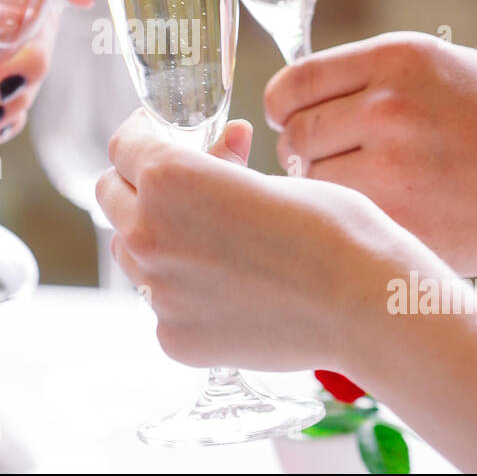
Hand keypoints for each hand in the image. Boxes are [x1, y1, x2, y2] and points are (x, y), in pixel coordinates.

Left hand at [94, 109, 450, 372]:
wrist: (366, 305)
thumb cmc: (332, 229)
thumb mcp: (272, 175)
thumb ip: (225, 163)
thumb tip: (221, 148)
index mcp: (169, 178)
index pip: (124, 147)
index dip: (143, 137)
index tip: (158, 138)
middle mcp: (148, 233)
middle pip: (110, 196)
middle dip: (139, 184)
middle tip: (180, 187)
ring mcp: (158, 292)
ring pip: (129, 251)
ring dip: (154, 237)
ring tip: (208, 239)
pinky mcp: (174, 338)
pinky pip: (160, 305)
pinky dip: (183, 293)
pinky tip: (229, 289)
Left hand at [264, 32, 476, 288]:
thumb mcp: (446, 67)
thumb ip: (374, 74)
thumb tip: (305, 90)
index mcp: (398, 60)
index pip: (294, 82)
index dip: (283, 105)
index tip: (289, 118)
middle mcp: (388, 106)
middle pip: (294, 134)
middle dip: (303, 149)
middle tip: (329, 160)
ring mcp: (391, 167)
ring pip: (310, 180)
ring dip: (323, 185)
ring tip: (362, 185)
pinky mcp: (399, 219)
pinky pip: (340, 215)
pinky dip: (347, 215)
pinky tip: (377, 210)